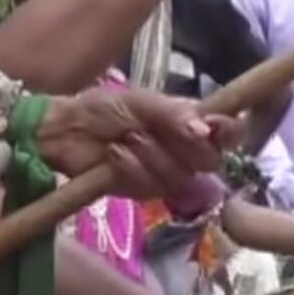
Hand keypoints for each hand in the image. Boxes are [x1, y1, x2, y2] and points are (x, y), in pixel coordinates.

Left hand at [31, 90, 220, 199]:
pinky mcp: (145, 192)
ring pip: (181, 177)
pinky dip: (132, 170)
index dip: (228, 132)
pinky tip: (115, 157)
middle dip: (182, 147)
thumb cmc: (103, 108)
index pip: (228, 131)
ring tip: (126, 140)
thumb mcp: (141, 102)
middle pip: (210, 161)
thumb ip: (176, 114)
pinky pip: (153, 188)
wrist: (65, 132)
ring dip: (151, 157)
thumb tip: (206, 130)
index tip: (215, 129)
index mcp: (190, 122)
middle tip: (151, 131)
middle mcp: (185, 150)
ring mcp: (166, 173)